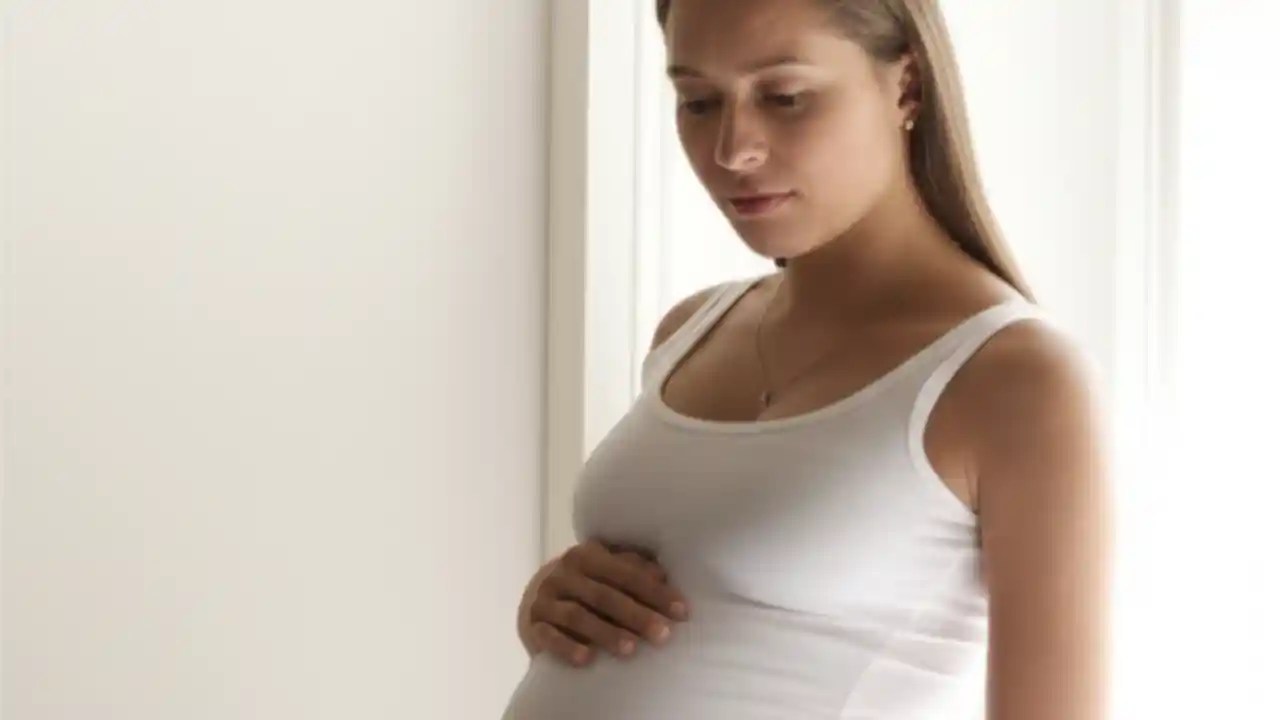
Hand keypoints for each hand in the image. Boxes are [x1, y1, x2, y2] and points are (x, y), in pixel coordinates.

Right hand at [518, 539, 689, 666]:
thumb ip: (634, 569)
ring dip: (606, 633)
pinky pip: (549, 637)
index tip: (681, 611)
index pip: (625, 573)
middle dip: (636, 615)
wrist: (538, 601)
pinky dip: (567, 647)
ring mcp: (545, 600)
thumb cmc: (588, 586)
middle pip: (604, 595)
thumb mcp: (608, 572)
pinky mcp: (532, 626)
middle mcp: (563, 574)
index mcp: (587, 555)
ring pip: (577, 616)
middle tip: (664, 635)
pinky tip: (587, 659)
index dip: (655, 591)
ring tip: (632, 649)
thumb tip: (663, 574)